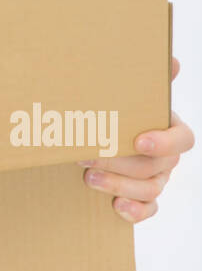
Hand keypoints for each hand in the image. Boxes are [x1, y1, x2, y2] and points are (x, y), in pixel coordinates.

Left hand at [78, 57, 194, 222]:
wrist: (97, 132)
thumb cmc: (117, 110)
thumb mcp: (129, 92)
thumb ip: (151, 80)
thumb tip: (171, 59)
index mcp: (170, 129)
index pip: (183, 139)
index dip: (165, 142)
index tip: (140, 140)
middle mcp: (167, 157)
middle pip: (157, 166)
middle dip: (122, 162)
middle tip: (88, 154)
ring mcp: (158, 179)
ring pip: (150, 188)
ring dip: (119, 184)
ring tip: (88, 177)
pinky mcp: (144, 198)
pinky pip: (147, 210)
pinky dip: (134, 211)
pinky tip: (116, 206)